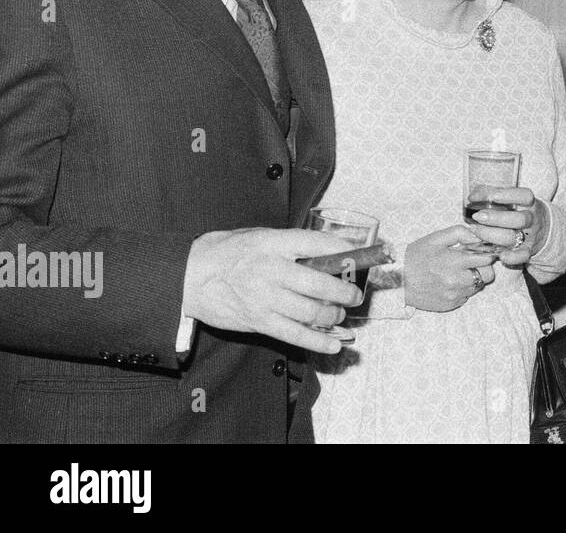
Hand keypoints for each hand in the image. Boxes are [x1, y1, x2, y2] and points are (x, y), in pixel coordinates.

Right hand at [182, 228, 363, 354]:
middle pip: (322, 283)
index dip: (346, 251)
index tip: (363, 256)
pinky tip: (335, 343)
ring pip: (312, 311)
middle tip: (355, 295)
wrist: (187, 277)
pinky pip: (295, 334)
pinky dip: (319, 341)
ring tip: (340, 314)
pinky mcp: (259, 321)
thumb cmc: (225, 252)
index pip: (319, 245)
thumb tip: (327, 250)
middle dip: (346, 291)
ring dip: (334, 316)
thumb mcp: (259, 235)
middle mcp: (272, 270)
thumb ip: (290, 243)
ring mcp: (266, 298)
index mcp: (274, 243)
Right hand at [404, 225, 498, 311]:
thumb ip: (460, 233)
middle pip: (488, 275)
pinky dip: (462, 289)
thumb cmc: (416, 256)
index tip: (481, 251)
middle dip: (484, 267)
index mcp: (454, 261)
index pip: (487, 258)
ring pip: (478, 286)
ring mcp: (455, 295)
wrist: (397, 280)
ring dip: (473, 278)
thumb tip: (478, 235)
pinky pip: (466, 296)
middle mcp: (457, 281)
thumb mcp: (435, 238)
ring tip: (457, 272)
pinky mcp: (451, 305)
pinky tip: (449, 282)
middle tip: (472, 262)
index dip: (486, 253)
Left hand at [466, 186, 548, 268]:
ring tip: (476, 231)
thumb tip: (472, 197)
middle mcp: (532, 219)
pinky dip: (513, 257)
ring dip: (493, 235)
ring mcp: (530, 236)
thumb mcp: (511, 199)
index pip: (524, 196)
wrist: (542, 230)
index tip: (492, 196)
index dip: (509, 195)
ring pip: (515, 237)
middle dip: (496, 218)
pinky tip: (501, 256)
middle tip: (477, 216)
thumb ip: (491, 194)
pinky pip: (522, 256)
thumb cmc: (518, 210)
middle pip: (519, 219)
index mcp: (530, 203)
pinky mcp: (527, 251)